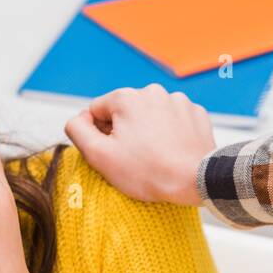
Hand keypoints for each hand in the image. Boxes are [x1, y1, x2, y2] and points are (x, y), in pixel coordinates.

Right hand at [64, 83, 214, 205]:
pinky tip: (172, 151)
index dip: (100, 135)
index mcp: (126, 98)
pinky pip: (173, 121)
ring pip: (150, 116)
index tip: (113, 154)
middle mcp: (152, 91)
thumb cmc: (149, 172)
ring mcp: (177, 101)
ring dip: (148, 132)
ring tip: (156, 156)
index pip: (97, 111)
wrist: (195, 180)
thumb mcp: (100, 156)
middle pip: (125, 112)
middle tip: (135, 159)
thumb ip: (77, 131)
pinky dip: (170, 134)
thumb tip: (76, 119)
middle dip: (125, 133)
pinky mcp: (195, 113)